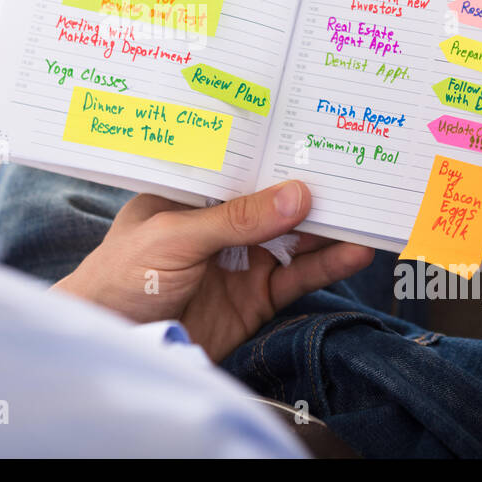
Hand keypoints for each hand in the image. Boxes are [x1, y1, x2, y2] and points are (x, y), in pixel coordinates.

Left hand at [54, 180, 374, 360]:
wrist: (114, 346)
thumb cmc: (120, 279)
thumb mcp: (174, 237)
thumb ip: (236, 219)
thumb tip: (296, 195)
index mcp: (191, 194)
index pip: (241, 165)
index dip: (276, 151)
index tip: (318, 135)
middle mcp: (219, 223)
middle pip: (275, 200)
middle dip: (313, 187)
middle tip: (357, 171)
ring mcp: (240, 260)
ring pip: (295, 237)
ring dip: (329, 227)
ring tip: (367, 212)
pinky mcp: (255, 298)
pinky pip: (298, 276)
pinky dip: (327, 265)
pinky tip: (353, 252)